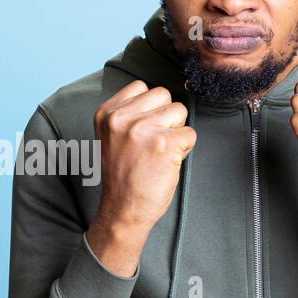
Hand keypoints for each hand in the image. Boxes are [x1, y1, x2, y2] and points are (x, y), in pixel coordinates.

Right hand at [85, 80, 196, 274]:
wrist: (123, 210)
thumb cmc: (122, 177)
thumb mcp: (110, 138)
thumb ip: (127, 115)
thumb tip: (159, 100)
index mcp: (107, 114)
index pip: (141, 87)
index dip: (150, 108)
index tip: (143, 130)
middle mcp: (122, 118)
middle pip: (163, 95)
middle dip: (166, 116)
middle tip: (154, 143)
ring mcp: (143, 129)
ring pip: (180, 111)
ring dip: (177, 131)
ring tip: (161, 152)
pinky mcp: (164, 143)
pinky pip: (190, 134)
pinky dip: (186, 149)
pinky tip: (169, 162)